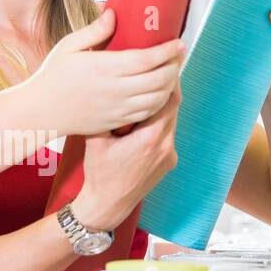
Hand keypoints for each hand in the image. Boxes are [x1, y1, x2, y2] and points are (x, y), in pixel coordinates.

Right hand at [28, 9, 184, 135]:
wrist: (41, 112)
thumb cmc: (52, 76)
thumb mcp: (68, 47)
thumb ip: (94, 30)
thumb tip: (113, 12)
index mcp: (104, 67)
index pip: (147, 59)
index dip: (167, 51)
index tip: (179, 42)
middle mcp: (114, 89)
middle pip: (159, 79)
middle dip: (174, 66)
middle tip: (178, 56)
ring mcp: (117, 108)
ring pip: (157, 98)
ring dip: (171, 85)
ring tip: (173, 72)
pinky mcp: (116, 121)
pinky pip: (147, 113)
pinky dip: (160, 102)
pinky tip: (161, 92)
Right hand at [69, 83, 179, 231]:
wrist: (107, 205)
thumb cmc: (99, 173)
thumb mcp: (96, 140)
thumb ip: (108, 113)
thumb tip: (109, 87)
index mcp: (149, 139)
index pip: (168, 101)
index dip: (168, 81)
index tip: (163, 66)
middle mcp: (165, 147)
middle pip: (174, 108)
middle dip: (166, 90)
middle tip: (159, 71)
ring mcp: (170, 156)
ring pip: (172, 121)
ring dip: (163, 107)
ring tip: (149, 92)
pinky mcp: (169, 163)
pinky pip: (169, 135)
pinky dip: (160, 123)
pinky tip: (146, 118)